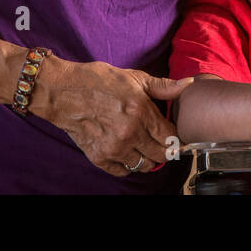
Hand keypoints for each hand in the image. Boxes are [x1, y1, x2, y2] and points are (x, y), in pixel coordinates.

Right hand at [42, 58, 192, 176]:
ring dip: (147, 159)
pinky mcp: (99, 157)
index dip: (176, 138)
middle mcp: (130, 133)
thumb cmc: (98, 81)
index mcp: (141, 111)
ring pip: (143, 166)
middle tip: (161, 143)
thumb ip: (163, 86)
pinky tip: (126, 153)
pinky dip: (127, 165)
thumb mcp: (134, 78)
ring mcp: (114, 148)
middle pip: (160, 155)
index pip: (170, 137)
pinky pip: (122, 172)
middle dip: (165, 150)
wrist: (62, 91)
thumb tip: (187, 85)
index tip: (174, 136)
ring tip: (143, 148)